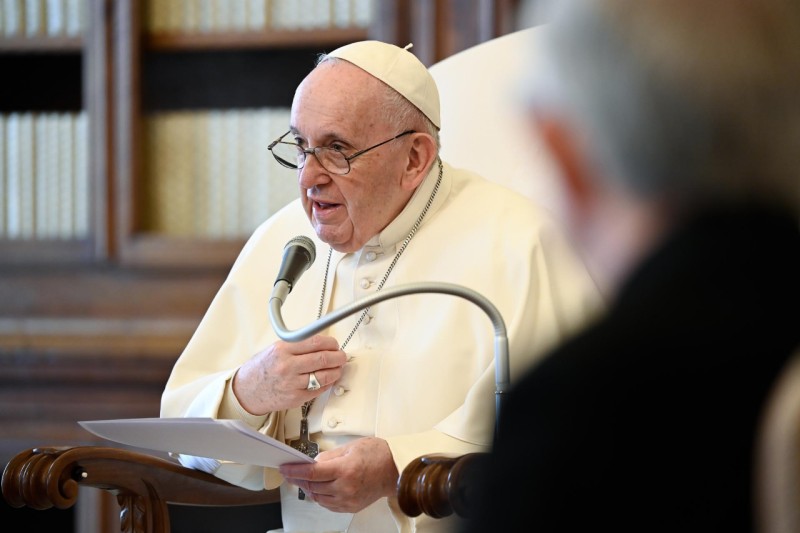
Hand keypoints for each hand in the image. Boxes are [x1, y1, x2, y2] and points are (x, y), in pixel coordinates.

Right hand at [232, 334, 346, 414]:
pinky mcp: (296, 398)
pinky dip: (327, 384)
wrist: (247, 390)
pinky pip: (318, 390)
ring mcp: (292, 384)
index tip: (335, 344)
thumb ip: (297, 345)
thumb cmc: (262, 368)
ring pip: (324, 376)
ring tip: (338, 368)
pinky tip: (329, 379)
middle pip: (323, 359)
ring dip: (336, 371)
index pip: (315, 342)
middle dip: (338, 357)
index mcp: (283, 350)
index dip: (331, 343)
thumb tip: (322, 343)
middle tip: (342, 356)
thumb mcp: (275, 349)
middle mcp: (287, 366)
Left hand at [279, 437, 398, 512]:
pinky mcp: (351, 507)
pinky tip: (319, 488)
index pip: (312, 473)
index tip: (285, 469)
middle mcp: (346, 487)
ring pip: (318, 497)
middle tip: (291, 472)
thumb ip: (328, 456)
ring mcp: (348, 500)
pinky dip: (320, 496)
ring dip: (309, 488)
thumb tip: (312, 463)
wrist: (395, 470)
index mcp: (346, 469)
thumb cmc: (377, 455)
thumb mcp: (350, 447)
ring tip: (305, 479)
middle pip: (312, 486)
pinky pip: (328, 505)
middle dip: (299, 479)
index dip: (295, 471)